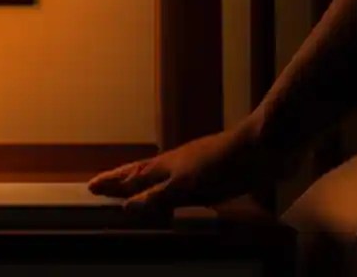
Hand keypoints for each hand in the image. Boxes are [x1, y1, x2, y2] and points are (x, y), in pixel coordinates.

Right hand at [88, 119, 280, 211]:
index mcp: (166, 167)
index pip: (131, 178)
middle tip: (101, 183)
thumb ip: (158, 197)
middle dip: (120, 179)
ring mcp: (194, 167)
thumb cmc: (225, 164)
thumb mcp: (188, 185)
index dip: (112, 184)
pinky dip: (170, 190)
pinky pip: (181, 185)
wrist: (264, 148)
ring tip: (131, 186)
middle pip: (141, 172)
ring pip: (160, 176)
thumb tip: (125, 208)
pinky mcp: (214, 173)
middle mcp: (176, 165)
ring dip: (142, 182)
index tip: (91, 187)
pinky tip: (177, 194)